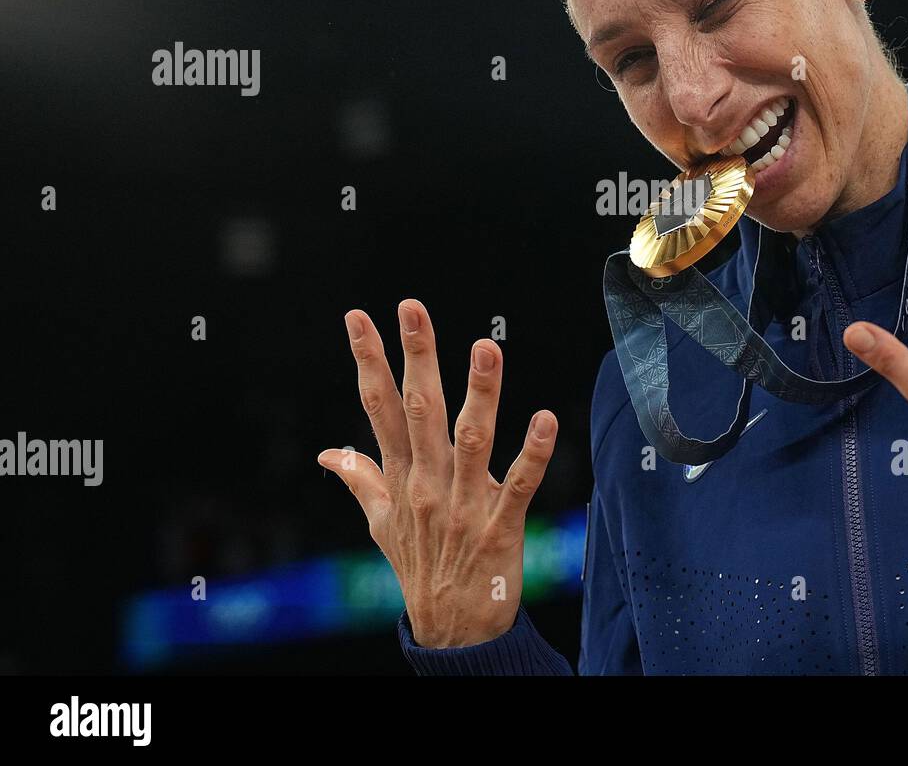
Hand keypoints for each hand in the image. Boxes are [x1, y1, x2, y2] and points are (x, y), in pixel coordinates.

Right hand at [318, 299, 557, 647]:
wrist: (449, 631)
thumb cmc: (419, 567)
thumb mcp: (381, 524)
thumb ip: (361, 479)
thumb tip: (328, 451)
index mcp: (401, 476)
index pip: (380, 408)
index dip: (369, 361)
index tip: (359, 318)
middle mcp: (428, 484)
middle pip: (420, 411)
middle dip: (416, 357)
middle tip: (413, 308)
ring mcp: (463, 505)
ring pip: (471, 440)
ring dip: (480, 394)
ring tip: (486, 348)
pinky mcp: (499, 527)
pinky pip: (518, 485)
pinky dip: (532, 453)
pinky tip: (545, 419)